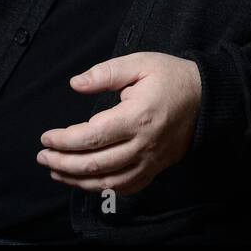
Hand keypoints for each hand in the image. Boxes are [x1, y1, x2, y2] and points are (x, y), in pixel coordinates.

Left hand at [37, 52, 201, 194]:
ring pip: (107, 181)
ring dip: (77, 180)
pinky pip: (126, 186)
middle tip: (43, 156)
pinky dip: (102, 187)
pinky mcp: (156, 168)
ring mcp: (151, 160)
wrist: (207, 97)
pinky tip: (85, 181)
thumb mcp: (139, 63)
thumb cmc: (171, 77)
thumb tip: (76, 84)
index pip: (91, 137)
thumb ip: (105, 73)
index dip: (63, 141)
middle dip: (63, 163)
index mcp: (137, 117)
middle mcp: (143, 145)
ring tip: (56, 171)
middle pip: (94, 164)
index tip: (46, 137)